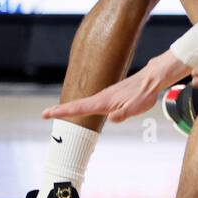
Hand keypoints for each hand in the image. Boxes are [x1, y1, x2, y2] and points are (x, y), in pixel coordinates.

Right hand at [43, 51, 188, 122]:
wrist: (152, 79)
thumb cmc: (143, 94)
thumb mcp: (135, 107)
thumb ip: (123, 113)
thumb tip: (112, 118)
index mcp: (103, 102)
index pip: (78, 108)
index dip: (62, 111)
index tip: (46, 113)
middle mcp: (102, 98)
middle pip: (77, 105)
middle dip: (61, 110)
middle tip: (45, 113)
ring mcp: (106, 96)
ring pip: (85, 103)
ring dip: (71, 108)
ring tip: (59, 113)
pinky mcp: (112, 96)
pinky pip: (94, 102)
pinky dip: (83, 105)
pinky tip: (84, 108)